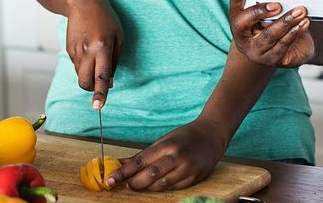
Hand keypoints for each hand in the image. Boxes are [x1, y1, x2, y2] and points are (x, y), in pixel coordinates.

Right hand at [65, 0, 123, 109]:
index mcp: (102, 48)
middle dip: (92, 89)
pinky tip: (89, 50)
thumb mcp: (119, 37)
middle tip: (100, 84)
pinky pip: (77, 66)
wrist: (81, 2)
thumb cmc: (105, 18)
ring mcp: (75, 51)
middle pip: (85, 82)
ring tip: (96, 58)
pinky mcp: (68, 50)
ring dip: (88, 76)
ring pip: (80, 76)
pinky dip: (84, 66)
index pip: (101, 76)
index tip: (98, 106)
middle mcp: (86, 52)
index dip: (100, 93)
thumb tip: (109, 83)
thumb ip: (115, 61)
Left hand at [105, 119, 224, 190]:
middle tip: (124, 184)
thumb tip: (121, 163)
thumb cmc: (185, 136)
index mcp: (167, 145)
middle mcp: (177, 157)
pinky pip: (173, 188)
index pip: (140, 161)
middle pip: (149, 175)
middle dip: (133, 182)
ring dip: (146, 187)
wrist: (212, 135)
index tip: (111, 180)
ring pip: (161, 185)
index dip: (123, 172)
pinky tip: (156, 184)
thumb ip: (143, 154)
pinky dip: (162, 187)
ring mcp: (187, 169)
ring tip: (138, 184)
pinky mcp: (194, 178)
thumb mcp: (164, 140)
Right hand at [228, 0, 313, 67]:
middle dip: (260, 11)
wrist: (290, 50)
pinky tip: (303, 23)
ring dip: (285, 22)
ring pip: (268, 35)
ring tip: (299, 11)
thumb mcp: (271, 13)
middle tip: (277, 5)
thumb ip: (271, 1)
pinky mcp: (272, 59)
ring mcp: (256, 51)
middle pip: (243, 22)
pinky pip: (282, 45)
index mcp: (238, 20)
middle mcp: (242, 37)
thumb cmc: (277, 25)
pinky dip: (294, 32)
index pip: (234, 4)